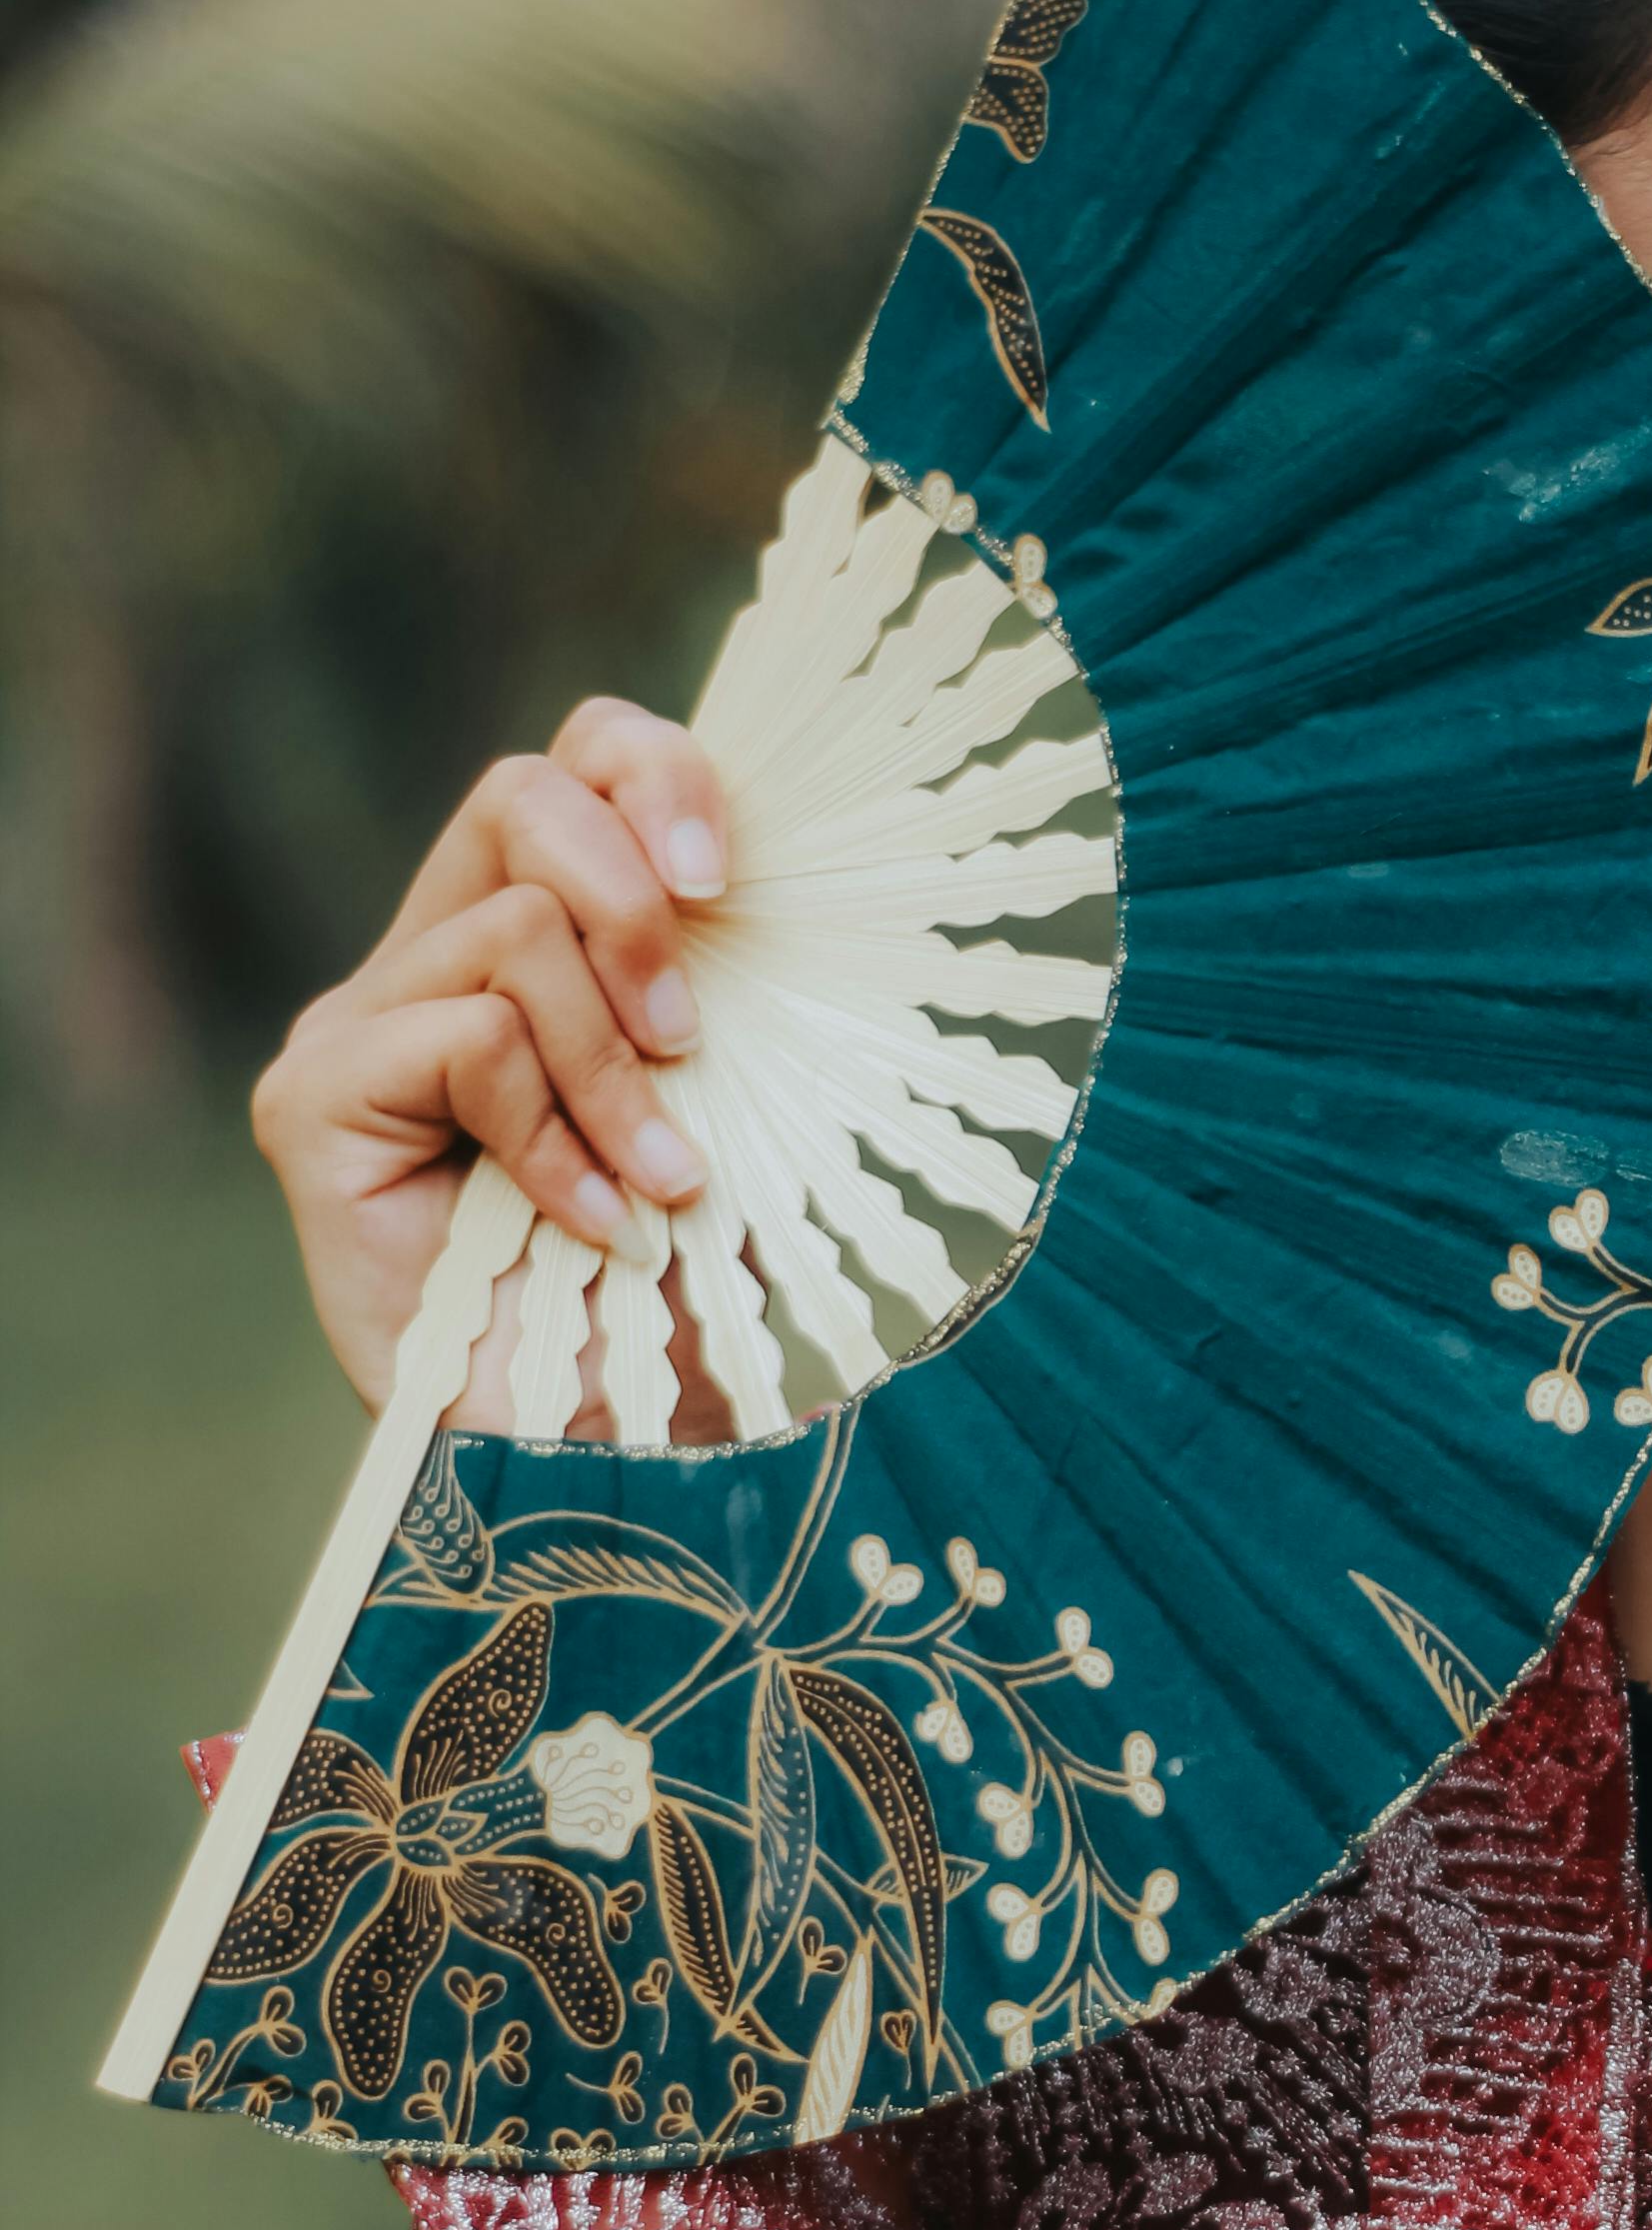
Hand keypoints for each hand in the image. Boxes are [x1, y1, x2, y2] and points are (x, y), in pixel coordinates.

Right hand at [251, 700, 729, 1411]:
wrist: (606, 1463)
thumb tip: (759, 873)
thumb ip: (716, 986)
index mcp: (532, 944)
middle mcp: (428, 964)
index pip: (579, 766)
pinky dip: (557, 1136)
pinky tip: (594, 1226)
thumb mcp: (733, 1111)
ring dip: (615, 1067)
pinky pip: (467, 1038)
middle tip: (693, 1038)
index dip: (660, 773)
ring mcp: (359, 1030)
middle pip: (521, 791)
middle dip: (634, 895)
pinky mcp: (314, 1104)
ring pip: (513, 933)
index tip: (735, 880)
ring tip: (665, 1184)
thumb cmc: (679, 1295)